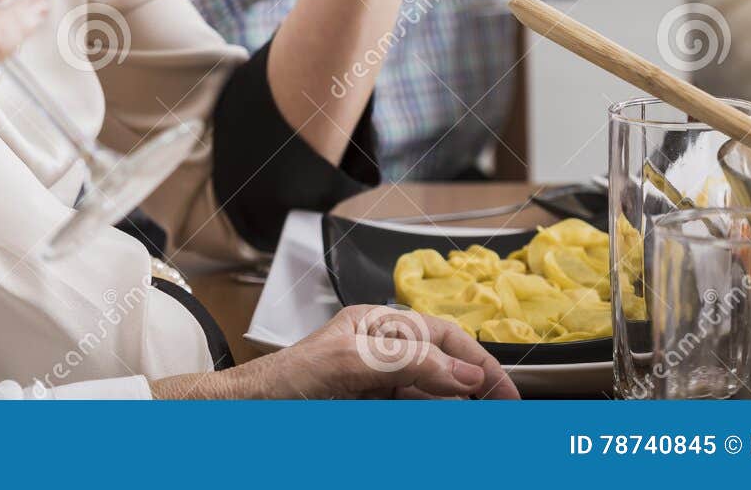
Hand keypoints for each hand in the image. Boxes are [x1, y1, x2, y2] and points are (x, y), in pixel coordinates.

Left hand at [151, 306, 517, 399]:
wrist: (244, 417)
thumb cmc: (284, 381)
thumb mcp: (351, 363)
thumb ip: (409, 361)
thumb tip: (463, 374)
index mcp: (379, 326)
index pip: (444, 336)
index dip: (478, 362)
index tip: (506, 393)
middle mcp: (382, 355)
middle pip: (443, 371)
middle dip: (471, 391)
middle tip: (498, 415)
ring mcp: (376, 389)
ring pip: (430, 401)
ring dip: (451, 412)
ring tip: (474, 420)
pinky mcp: (370, 415)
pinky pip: (409, 415)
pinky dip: (428, 420)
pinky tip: (443, 422)